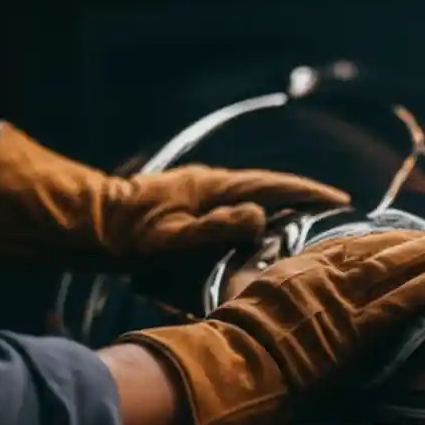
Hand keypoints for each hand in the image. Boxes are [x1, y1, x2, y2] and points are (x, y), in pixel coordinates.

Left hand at [0, 121, 347, 267]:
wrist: (83, 224)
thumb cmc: (125, 233)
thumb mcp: (172, 235)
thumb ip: (217, 227)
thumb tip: (259, 215)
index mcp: (213, 187)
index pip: (274, 185)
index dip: (310, 191)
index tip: (341, 199)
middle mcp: (210, 185)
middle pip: (268, 189)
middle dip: (303, 199)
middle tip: (335, 216)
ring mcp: (199, 195)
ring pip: (252, 200)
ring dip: (282, 211)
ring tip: (309, 229)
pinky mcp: (188, 209)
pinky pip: (234, 212)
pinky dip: (257, 220)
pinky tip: (261, 239)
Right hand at [115, 227, 424, 424]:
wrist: (234, 364)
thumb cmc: (231, 340)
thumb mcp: (245, 295)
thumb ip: (264, 282)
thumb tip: (263, 277)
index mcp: (301, 268)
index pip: (352, 245)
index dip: (385, 239)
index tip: (406, 234)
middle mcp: (327, 276)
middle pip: (384, 248)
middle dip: (422, 239)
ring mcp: (345, 299)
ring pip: (401, 266)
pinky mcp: (360, 327)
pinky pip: (405, 300)